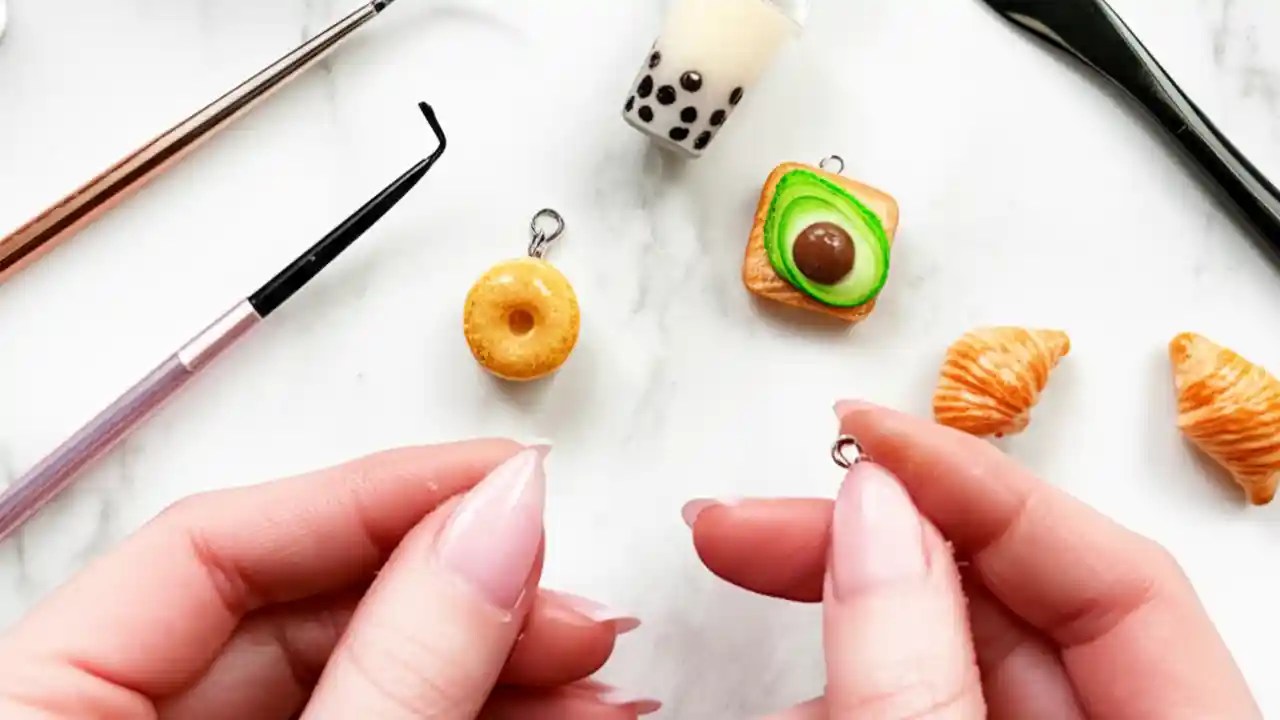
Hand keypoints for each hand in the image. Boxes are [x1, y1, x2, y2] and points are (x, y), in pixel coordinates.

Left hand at [0, 440, 657, 718]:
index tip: (502, 475)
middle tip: (563, 587)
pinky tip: (552, 711)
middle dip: (459, 589)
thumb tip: (495, 523)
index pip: (209, 545)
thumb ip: (398, 670)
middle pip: (296, 610)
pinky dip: (469, 718)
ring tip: (589, 665)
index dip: (374, 493)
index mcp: (41, 712)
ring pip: (355, 679)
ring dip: (488, 659)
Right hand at [686, 401, 1261, 718]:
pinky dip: (845, 696)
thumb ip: (914, 672)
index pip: (1114, 573)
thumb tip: (875, 515)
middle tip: (746, 523)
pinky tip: (789, 701)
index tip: (860, 437)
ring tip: (750, 618)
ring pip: (948, 665)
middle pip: (1011, 607)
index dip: (979, 485)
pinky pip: (917, 712)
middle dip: (868, 546)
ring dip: (839, 628)